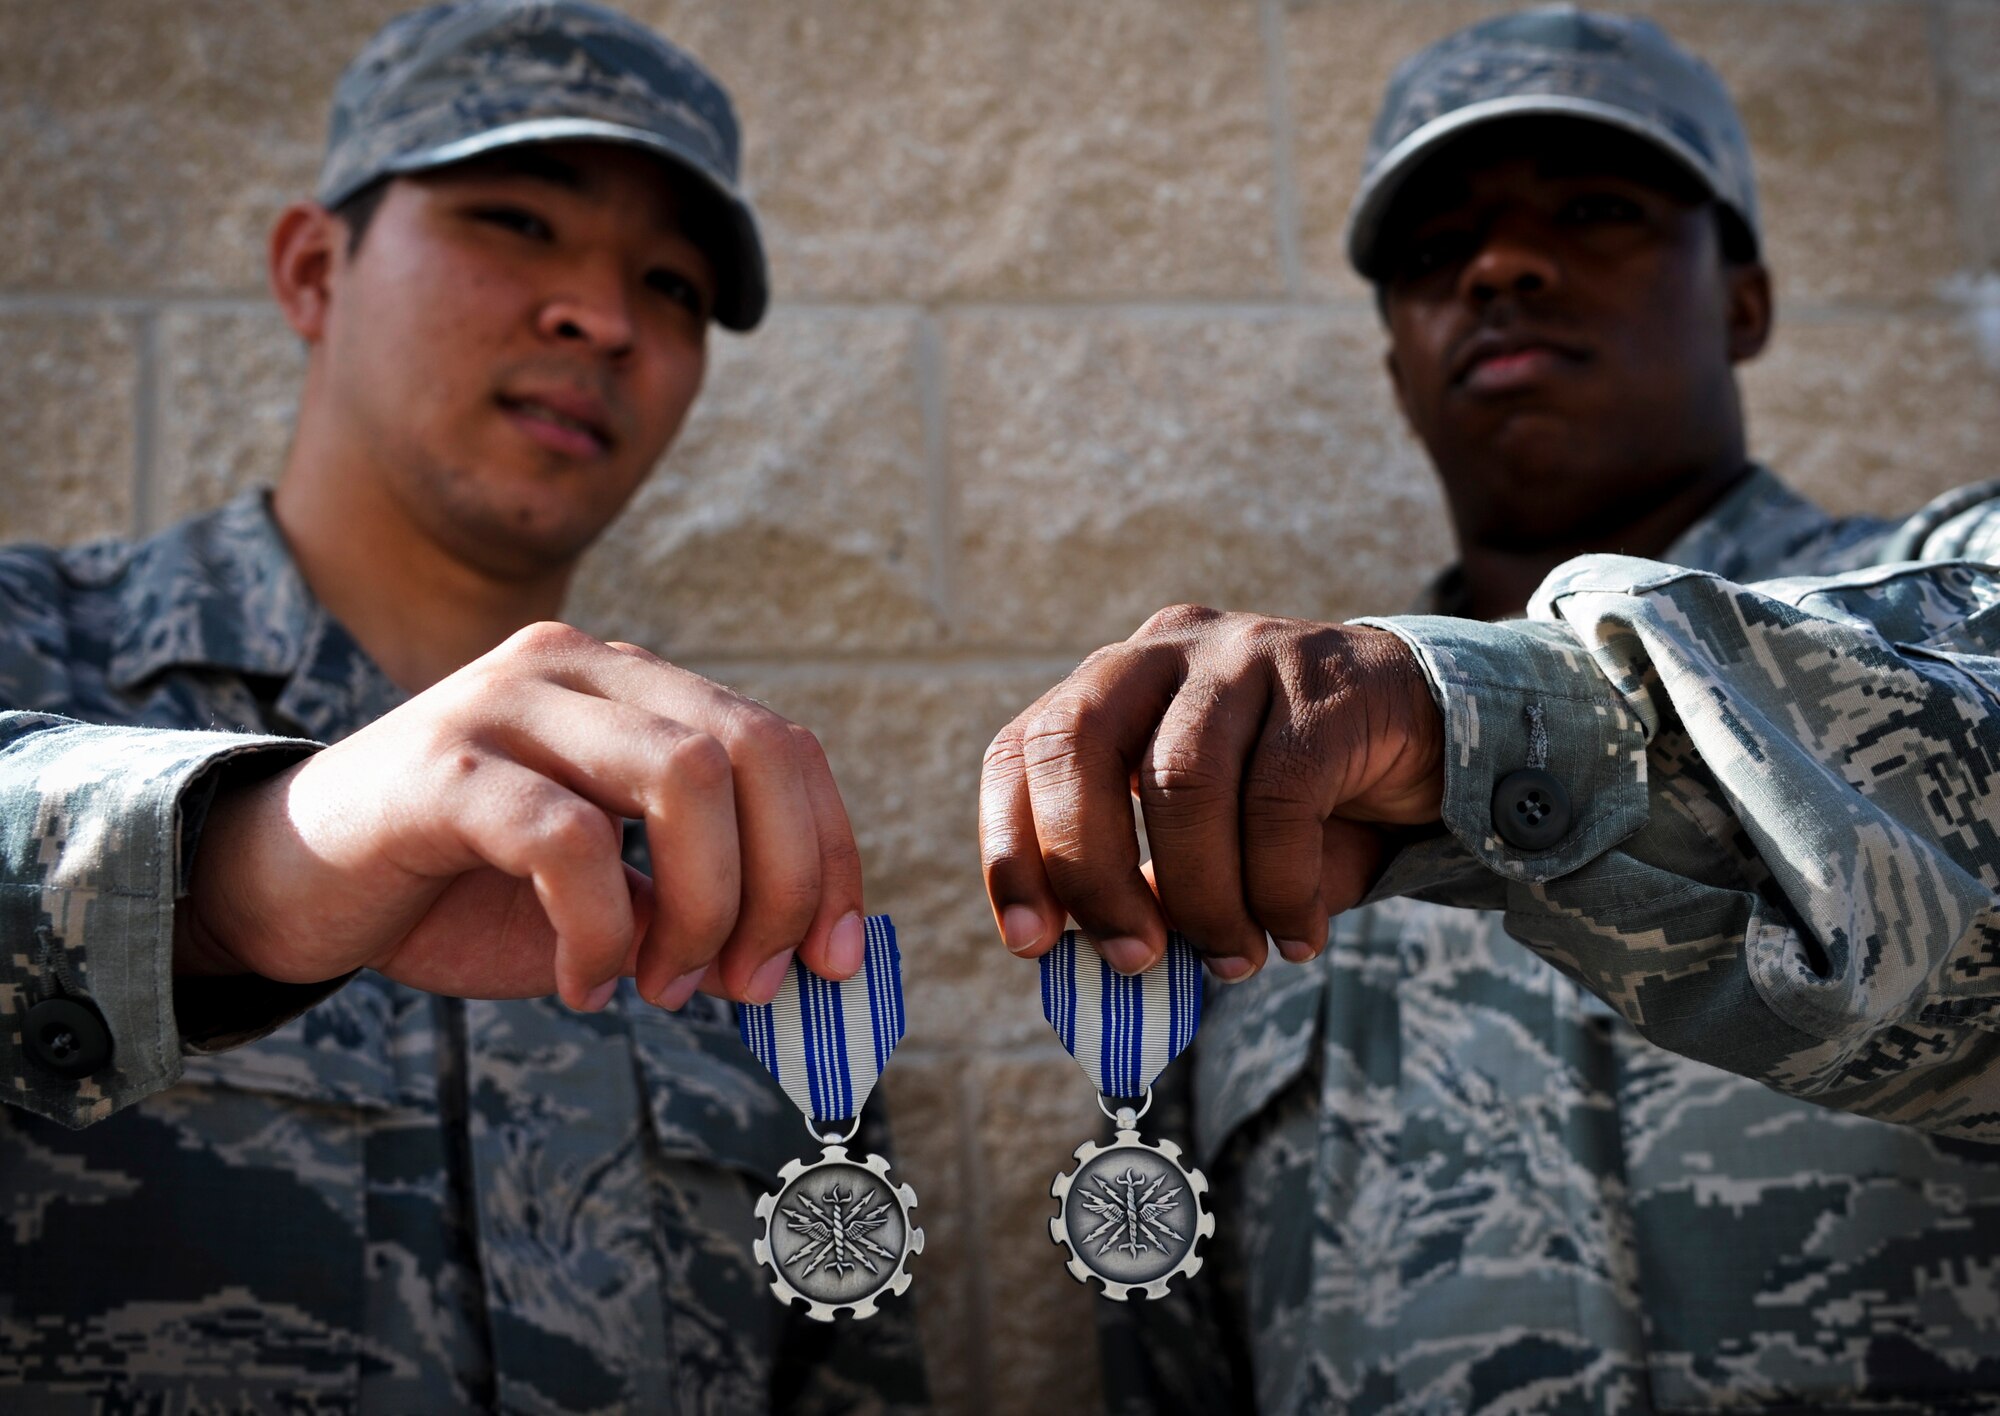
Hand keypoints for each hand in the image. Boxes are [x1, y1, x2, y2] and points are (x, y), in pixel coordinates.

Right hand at [175, 622, 863, 1010]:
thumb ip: (697, 909)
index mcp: (634, 688)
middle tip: (753, 982)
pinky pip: (568, 840)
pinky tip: (582, 983)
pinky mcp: (442, 765)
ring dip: (704, 905)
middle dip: (784, 880)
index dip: (831, 854)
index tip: (836, 960)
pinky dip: (600, 930)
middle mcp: (581, 668)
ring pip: (684, 775)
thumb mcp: (608, 901)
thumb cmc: (462, 893)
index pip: (782, 743)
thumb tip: (808, 964)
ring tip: (665, 985)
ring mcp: (509, 702)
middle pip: (751, 748)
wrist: (291, 887)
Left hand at [979, 606, 1444, 978]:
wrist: (1428, 736)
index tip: (1031, 943)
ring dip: (1202, 896)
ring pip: (1182, 782)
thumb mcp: (1207, 843)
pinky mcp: (1324, 685)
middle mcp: (1165, 651)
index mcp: (1113, 683)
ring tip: (1235, 958)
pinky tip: (1299, 933)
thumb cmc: (1297, 800)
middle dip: (1093, 870)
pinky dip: (1281, 887)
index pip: (1022, 749)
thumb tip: (1101, 964)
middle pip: (1078, 745)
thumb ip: (1149, 890)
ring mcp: (1245, 656)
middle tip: (1133, 958)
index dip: (1012, 848)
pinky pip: (1280, 799)